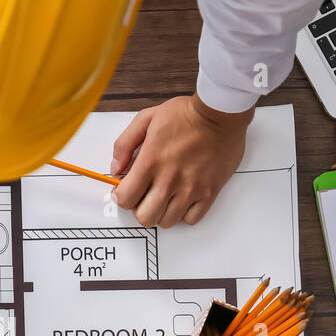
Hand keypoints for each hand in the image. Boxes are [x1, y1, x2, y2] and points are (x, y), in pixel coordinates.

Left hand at [111, 95, 254, 228]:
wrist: (220, 113)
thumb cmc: (186, 114)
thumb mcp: (146, 119)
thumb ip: (124, 144)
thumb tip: (116, 168)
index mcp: (151, 161)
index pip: (126, 199)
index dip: (121, 197)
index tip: (125, 191)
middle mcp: (170, 179)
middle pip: (145, 217)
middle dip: (140, 209)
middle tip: (144, 196)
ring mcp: (191, 188)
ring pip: (166, 222)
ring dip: (161, 212)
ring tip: (165, 196)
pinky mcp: (209, 192)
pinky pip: (191, 220)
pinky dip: (184, 214)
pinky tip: (182, 198)